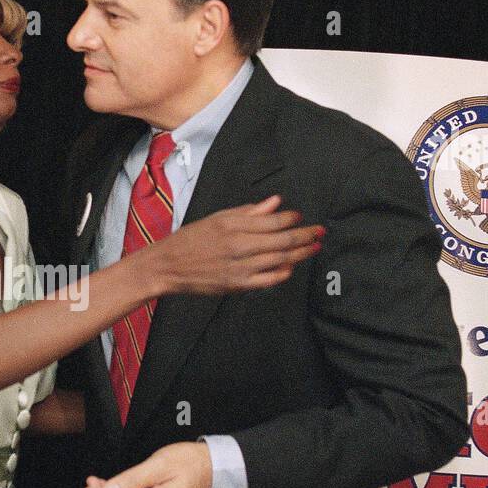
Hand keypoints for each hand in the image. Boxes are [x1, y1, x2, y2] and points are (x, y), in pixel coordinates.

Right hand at [145, 194, 323, 296]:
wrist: (167, 266)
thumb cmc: (190, 240)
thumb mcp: (217, 218)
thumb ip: (248, 212)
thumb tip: (275, 202)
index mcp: (232, 225)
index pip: (273, 220)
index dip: (292, 218)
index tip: (300, 217)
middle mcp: (238, 245)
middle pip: (282, 239)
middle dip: (305, 235)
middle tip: (319, 232)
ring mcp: (239, 267)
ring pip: (279, 259)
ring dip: (300, 253)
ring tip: (313, 248)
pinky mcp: (237, 285)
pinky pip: (268, 280)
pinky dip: (283, 272)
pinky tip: (291, 267)